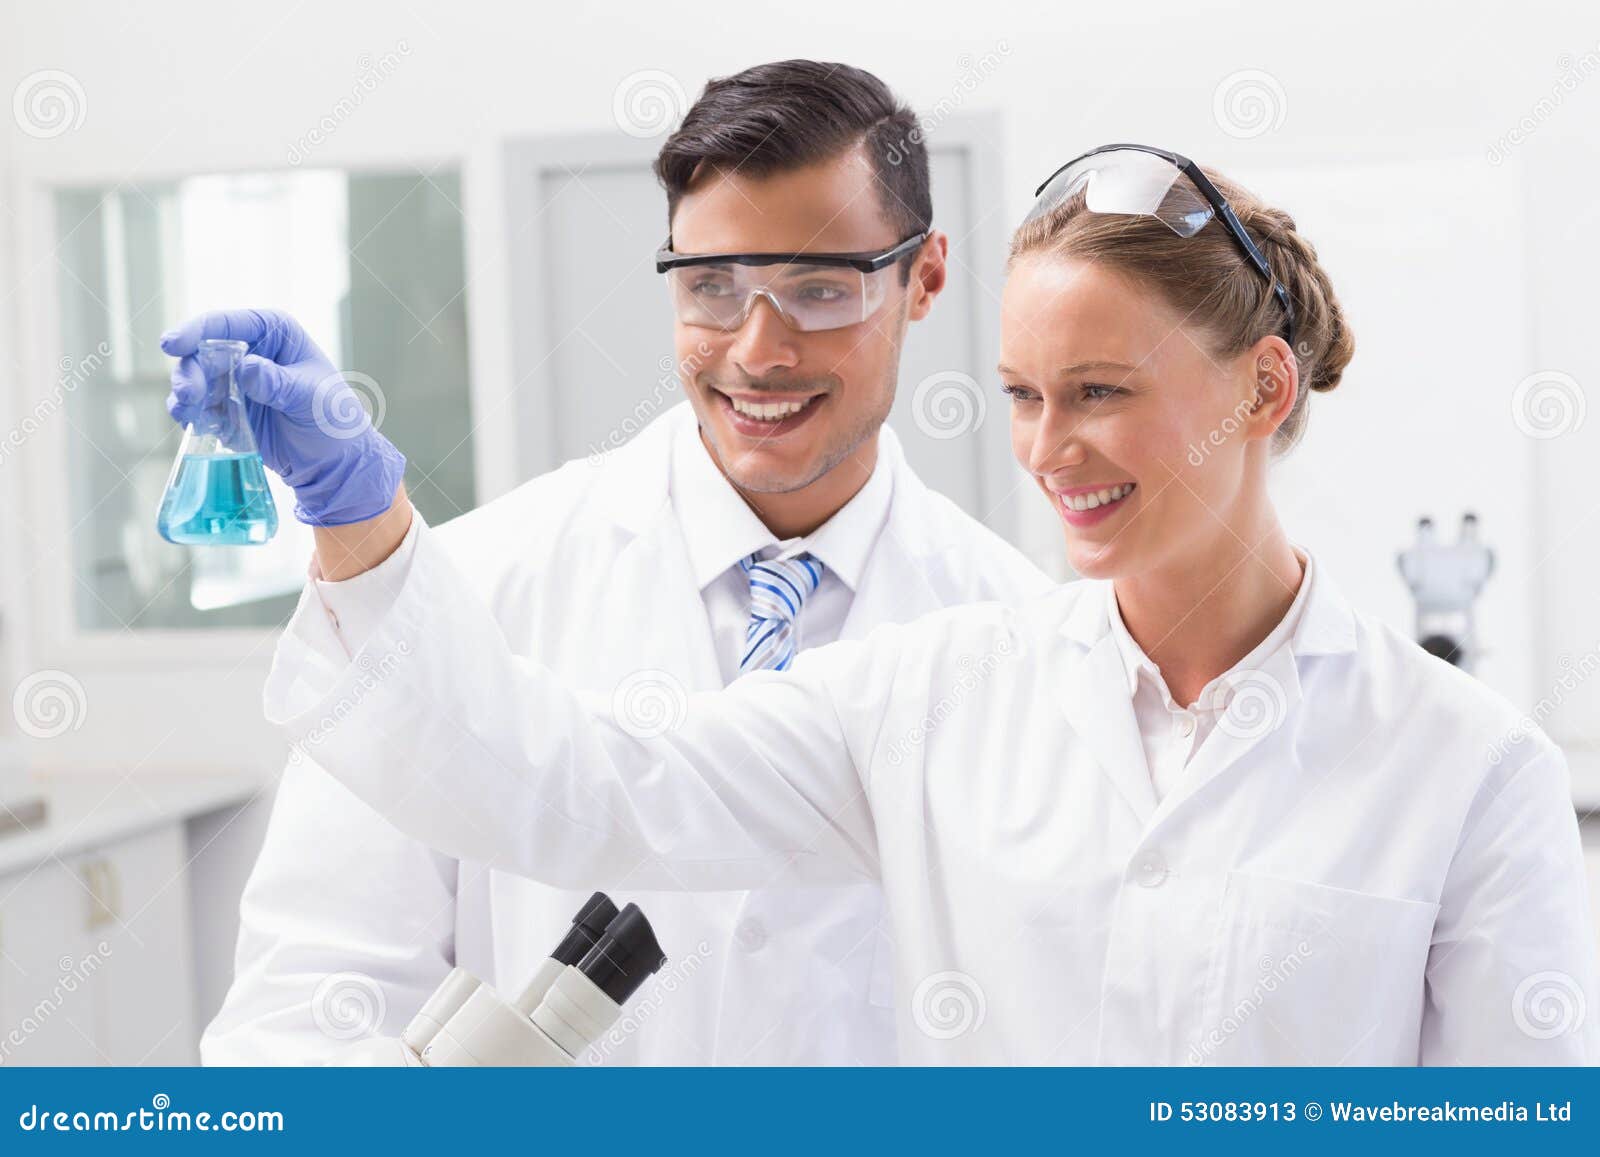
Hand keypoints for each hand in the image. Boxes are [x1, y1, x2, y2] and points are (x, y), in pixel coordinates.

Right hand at [161, 309, 406, 526]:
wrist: (334, 460)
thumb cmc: (334, 418)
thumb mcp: (311, 397)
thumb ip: (278, 383)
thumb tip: (246, 368)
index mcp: (274, 333)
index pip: (229, 324)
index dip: (196, 330)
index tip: (172, 344)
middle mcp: (249, 350)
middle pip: (202, 352)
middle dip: (190, 372)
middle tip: (189, 396)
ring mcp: (234, 380)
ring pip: (194, 378)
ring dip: (186, 394)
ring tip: (188, 413)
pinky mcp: (225, 409)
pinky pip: (198, 407)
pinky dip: (192, 415)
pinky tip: (196, 425)